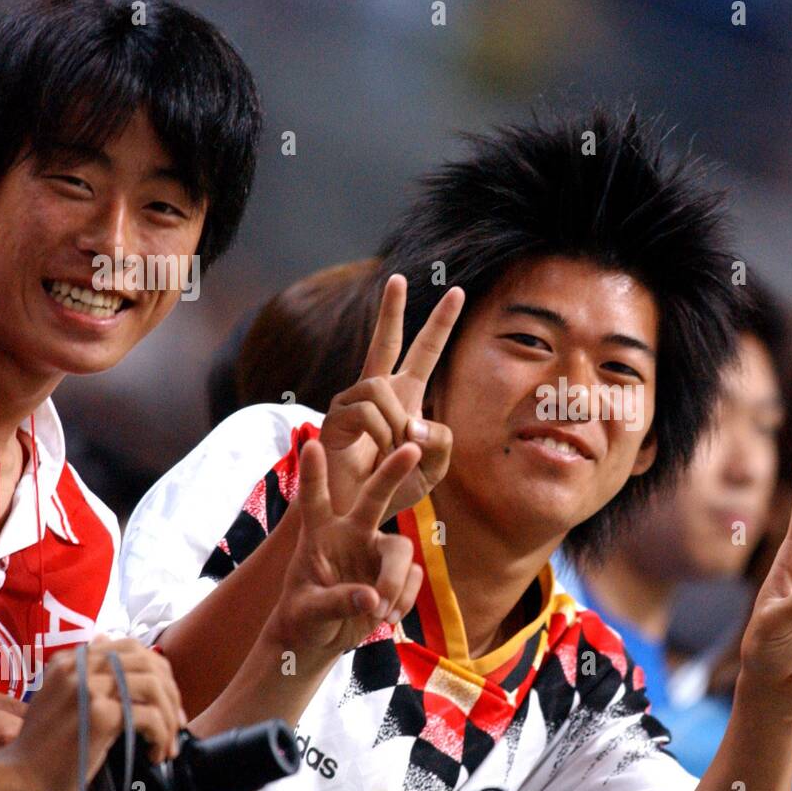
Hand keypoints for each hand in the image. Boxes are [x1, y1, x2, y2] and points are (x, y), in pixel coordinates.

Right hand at [0, 639, 184, 790]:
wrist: (16, 779)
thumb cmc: (43, 747)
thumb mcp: (60, 698)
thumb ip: (87, 675)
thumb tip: (118, 647)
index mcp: (71, 660)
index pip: (132, 649)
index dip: (159, 674)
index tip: (167, 703)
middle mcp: (79, 666)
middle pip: (149, 663)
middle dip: (171, 694)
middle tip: (177, 724)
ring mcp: (88, 688)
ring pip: (154, 687)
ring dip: (170, 718)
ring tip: (167, 744)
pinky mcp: (98, 714)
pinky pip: (149, 716)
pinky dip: (161, 736)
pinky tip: (153, 754)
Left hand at [265, 439, 424, 669]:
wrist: (321, 638)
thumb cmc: (302, 618)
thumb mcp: (307, 612)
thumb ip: (336, 602)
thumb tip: (372, 598)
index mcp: (319, 535)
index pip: (314, 500)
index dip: (314, 474)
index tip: (311, 444)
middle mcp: (351, 534)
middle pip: (374, 498)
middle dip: (391, 473)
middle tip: (411, 448)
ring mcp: (375, 551)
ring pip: (400, 549)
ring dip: (394, 581)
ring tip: (380, 612)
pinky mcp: (395, 573)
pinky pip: (411, 577)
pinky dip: (403, 599)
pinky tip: (387, 617)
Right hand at [320, 273, 463, 517]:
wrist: (357, 514)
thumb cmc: (392, 488)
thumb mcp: (434, 468)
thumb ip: (442, 440)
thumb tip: (416, 418)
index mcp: (405, 397)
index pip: (424, 352)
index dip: (440, 324)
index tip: (457, 292)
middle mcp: (377, 391)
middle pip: (384, 341)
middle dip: (392, 310)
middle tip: (398, 277)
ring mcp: (352, 401)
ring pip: (383, 390)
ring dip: (396, 425)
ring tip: (393, 454)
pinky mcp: (334, 417)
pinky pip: (367, 413)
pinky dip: (381, 436)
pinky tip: (376, 456)